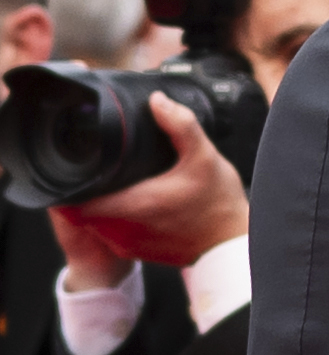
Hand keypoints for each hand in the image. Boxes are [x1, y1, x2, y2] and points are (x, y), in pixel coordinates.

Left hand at [48, 93, 248, 278]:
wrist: (231, 245)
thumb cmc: (219, 205)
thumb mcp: (205, 157)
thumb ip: (181, 125)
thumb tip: (158, 102)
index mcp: (132, 204)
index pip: (74, 198)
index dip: (72, 180)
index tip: (82, 164)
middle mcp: (123, 228)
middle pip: (80, 206)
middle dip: (88, 186)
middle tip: (102, 167)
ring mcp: (128, 244)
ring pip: (94, 221)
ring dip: (100, 203)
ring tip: (117, 183)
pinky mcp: (137, 252)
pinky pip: (111, 233)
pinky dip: (116, 218)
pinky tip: (136, 204)